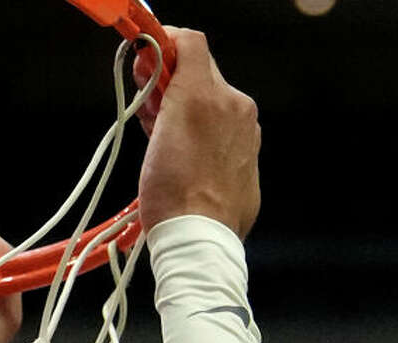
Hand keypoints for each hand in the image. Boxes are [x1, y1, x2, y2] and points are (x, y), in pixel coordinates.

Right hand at [135, 28, 259, 239]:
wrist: (198, 243)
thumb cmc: (172, 194)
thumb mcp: (157, 127)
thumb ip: (162, 83)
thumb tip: (157, 59)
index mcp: (213, 93)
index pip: (191, 44)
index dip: (165, 47)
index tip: (147, 63)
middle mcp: (238, 108)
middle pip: (204, 77)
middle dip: (175, 87)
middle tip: (151, 111)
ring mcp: (248, 140)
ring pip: (215, 110)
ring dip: (190, 116)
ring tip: (167, 146)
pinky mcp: (250, 169)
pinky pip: (225, 143)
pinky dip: (206, 145)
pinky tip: (189, 167)